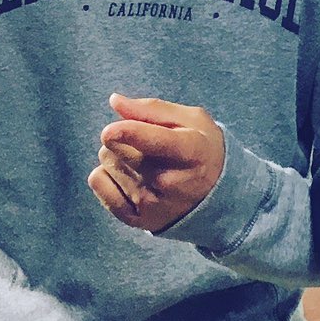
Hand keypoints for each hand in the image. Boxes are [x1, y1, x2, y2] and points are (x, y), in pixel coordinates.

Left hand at [87, 94, 224, 233]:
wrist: (219, 196)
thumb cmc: (200, 148)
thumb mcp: (192, 120)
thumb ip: (153, 109)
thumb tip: (115, 101)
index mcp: (193, 151)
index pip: (159, 143)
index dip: (131, 134)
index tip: (109, 130)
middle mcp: (174, 183)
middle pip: (124, 152)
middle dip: (120, 138)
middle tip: (139, 141)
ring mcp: (154, 204)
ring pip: (108, 166)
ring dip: (115, 157)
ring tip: (139, 161)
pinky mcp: (138, 219)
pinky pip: (100, 186)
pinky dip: (103, 175)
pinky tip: (122, 175)